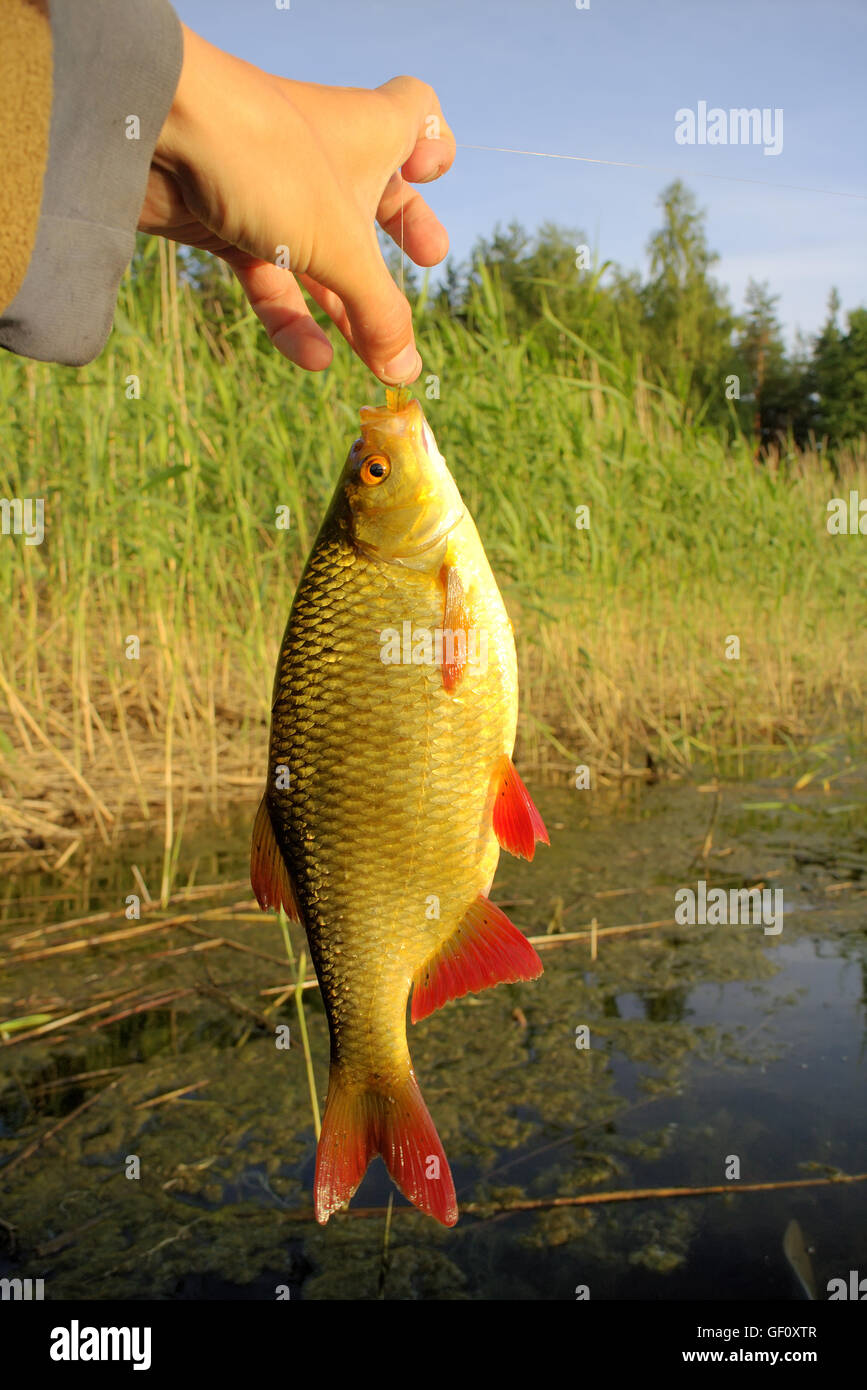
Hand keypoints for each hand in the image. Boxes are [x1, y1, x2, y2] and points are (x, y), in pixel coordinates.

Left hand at [139, 24, 455, 382]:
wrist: (153, 132)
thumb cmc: (266, 163)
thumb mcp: (341, 248)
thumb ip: (379, 312)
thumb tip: (406, 371)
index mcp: (367, 133)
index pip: (414, 114)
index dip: (431, 142)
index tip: (432, 175)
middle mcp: (324, 156)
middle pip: (374, 197)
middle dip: (398, 239)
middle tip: (425, 265)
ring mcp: (274, 191)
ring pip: (322, 255)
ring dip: (348, 309)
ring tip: (376, 361)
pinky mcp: (228, 224)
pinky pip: (271, 280)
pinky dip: (291, 318)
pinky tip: (313, 359)